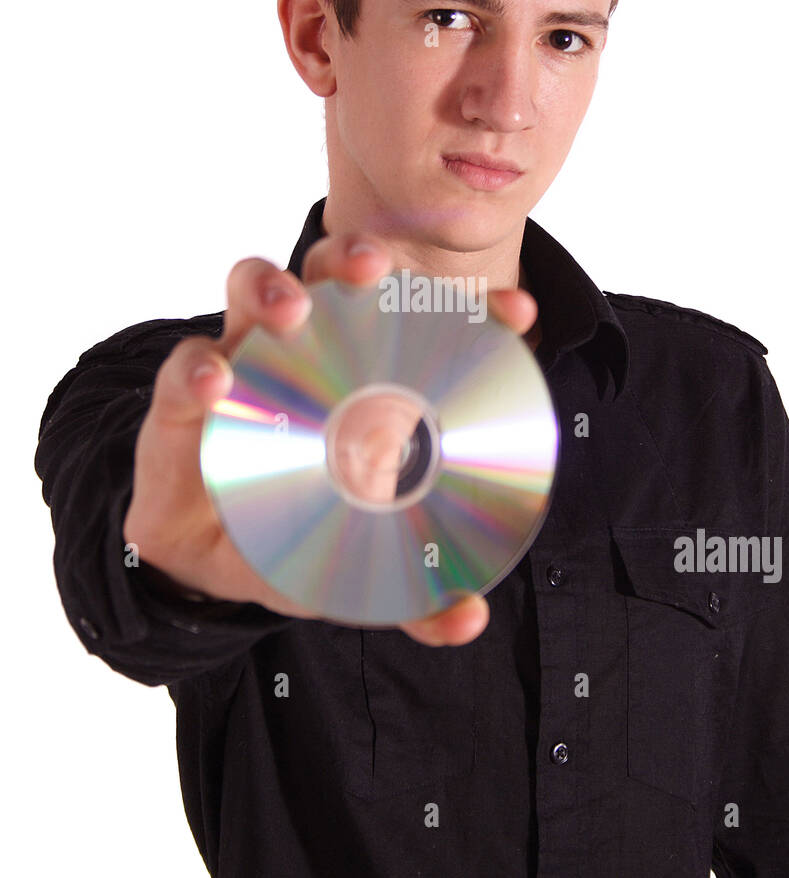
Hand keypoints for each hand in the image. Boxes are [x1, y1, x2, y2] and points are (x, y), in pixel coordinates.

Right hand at [122, 233, 537, 645]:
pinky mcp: (183, 401)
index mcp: (364, 379)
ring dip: (272, 289)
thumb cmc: (295, 534)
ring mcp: (242, 365)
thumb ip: (415, 594)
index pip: (419, 325)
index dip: (469, 310)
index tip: (517, 312)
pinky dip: (198, 369)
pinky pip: (186, 369)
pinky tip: (215, 382)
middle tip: (373, 270)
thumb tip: (468, 618)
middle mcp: (304, 353)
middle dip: (354, 260)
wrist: (206, 565)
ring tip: (292, 309)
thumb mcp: (359, 568)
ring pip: (253, 293)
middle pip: (330, 277)